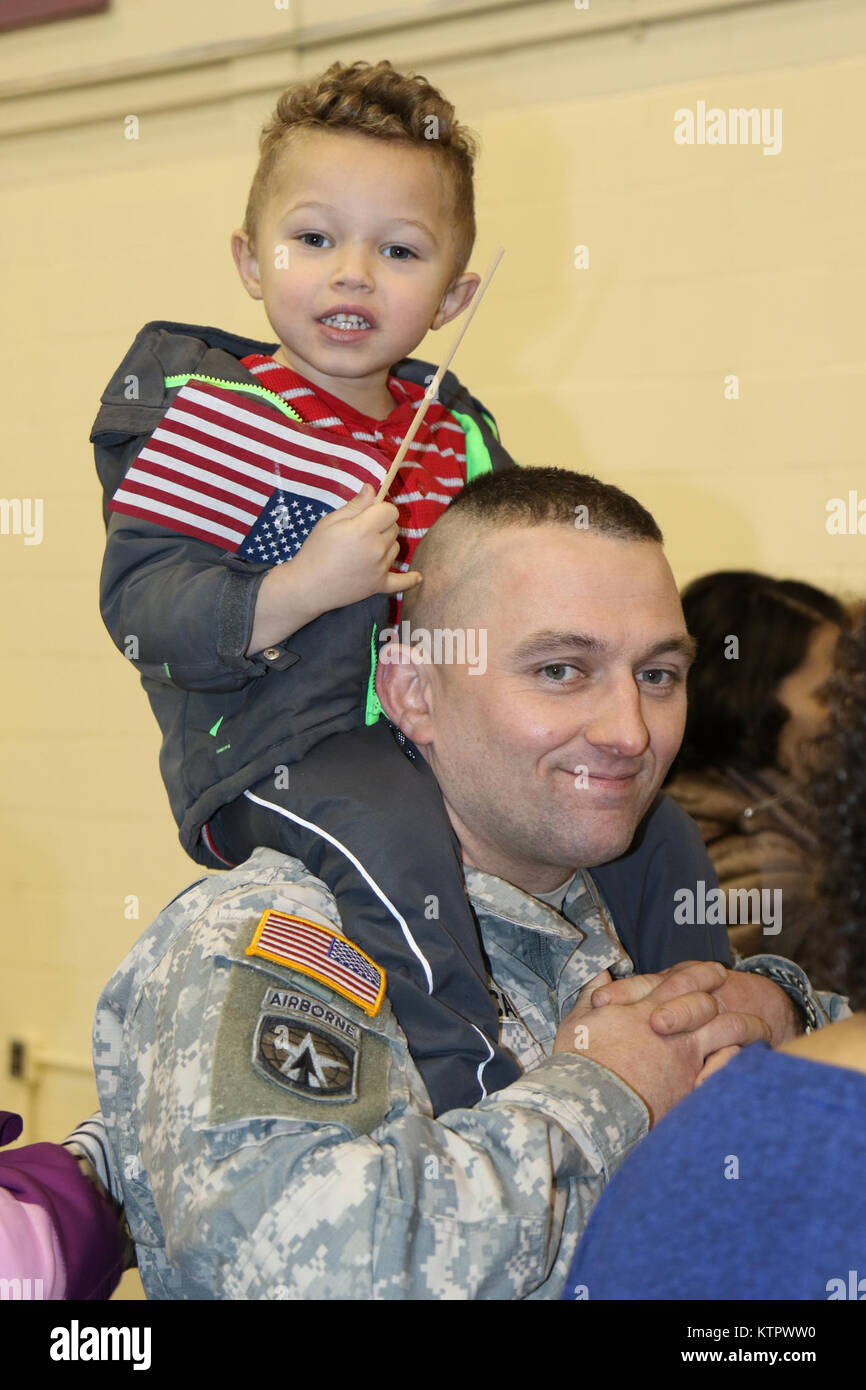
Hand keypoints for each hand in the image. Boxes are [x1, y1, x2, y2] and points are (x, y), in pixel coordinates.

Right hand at [295, 484, 420, 610]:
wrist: (307, 586)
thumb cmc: (315, 550)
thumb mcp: (330, 521)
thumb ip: (355, 505)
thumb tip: (372, 489)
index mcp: (364, 529)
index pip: (390, 510)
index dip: (380, 509)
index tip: (369, 512)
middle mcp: (377, 548)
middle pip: (394, 528)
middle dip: (382, 526)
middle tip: (361, 532)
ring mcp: (380, 568)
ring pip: (396, 548)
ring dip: (386, 545)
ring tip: (364, 550)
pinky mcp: (379, 586)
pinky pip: (401, 582)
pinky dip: (410, 580)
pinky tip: (419, 577)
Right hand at [553, 966, 769, 1123]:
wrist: (590, 1106)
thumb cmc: (579, 1064)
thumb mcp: (578, 1022)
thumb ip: (591, 994)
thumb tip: (600, 975)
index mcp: (644, 1010)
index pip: (680, 981)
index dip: (700, 972)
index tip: (714, 970)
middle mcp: (672, 1031)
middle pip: (707, 1003)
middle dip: (720, 991)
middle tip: (729, 986)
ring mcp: (687, 1060)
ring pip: (729, 1032)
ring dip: (746, 1026)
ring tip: (759, 1027)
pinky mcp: (692, 1089)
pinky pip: (728, 1068)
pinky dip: (739, 1060)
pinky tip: (747, 1060)